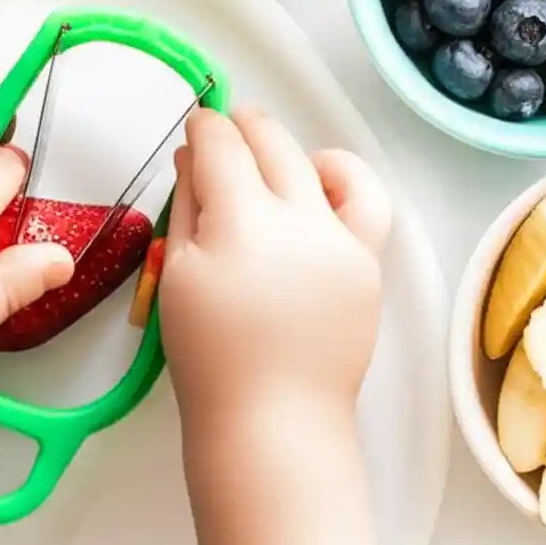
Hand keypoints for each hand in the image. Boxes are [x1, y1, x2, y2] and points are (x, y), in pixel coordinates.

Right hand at [159, 107, 389, 424]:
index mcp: (241, 222)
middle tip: (225, 126)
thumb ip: (187, 208)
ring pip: (322, 165)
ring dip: (293, 148)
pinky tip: (319, 187)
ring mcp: (342, 241)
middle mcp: (300, 220)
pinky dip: (343, 182)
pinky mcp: (367, 265)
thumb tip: (192, 157)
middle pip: (272, 145)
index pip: (222, 147)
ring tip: (272, 154)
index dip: (205, 128)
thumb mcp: (178, 277)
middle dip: (244, 126)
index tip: (195, 125)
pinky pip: (366, 203)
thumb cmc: (209, 356)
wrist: (272, 419)